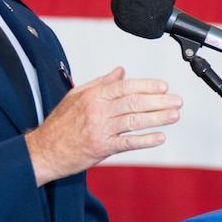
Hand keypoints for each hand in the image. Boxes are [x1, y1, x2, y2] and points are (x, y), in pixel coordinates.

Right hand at [25, 67, 182, 185]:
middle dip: (159, 101)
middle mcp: (98, 110)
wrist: (43, 150)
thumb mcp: (76, 96)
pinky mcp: (101, 148)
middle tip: (177, 101)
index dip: (146, 86)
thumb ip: (100, 83)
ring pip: (134, 120)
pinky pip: (127, 143)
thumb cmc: (59, 123)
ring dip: (157, 118)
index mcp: (93, 95)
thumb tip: (120, 71)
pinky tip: (159, 137)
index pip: (125, 86)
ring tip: (174, 115)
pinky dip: (144, 140)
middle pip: (133, 102)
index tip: (163, 87)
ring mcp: (100, 129)